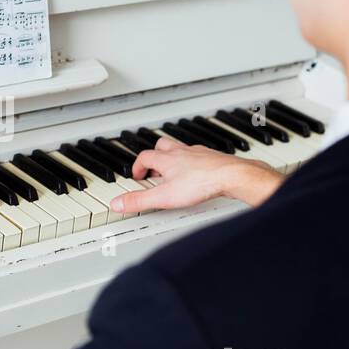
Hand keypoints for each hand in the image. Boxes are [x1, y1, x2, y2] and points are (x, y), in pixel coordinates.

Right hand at [111, 138, 283, 213]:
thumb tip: (117, 203)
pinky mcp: (214, 159)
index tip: (137, 175)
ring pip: (182, 149)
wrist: (231, 176)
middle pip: (163, 145)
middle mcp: (182, 152)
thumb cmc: (201, 183)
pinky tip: (199, 173)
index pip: (145, 156)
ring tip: (174, 170)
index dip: (138, 165)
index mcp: (167, 159)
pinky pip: (201, 155)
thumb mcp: (164, 197)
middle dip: (155, 155)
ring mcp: (199, 154)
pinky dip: (195, 162)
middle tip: (154, 167)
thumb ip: (139, 200)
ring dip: (175, 157)